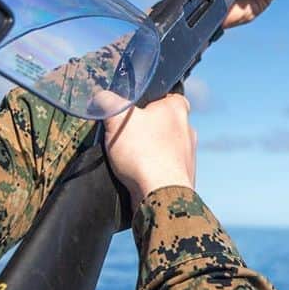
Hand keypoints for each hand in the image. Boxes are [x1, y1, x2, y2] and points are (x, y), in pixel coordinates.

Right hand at [100, 92, 196, 214]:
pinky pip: (166, 168)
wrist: (161, 195)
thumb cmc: (143, 152)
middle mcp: (188, 129)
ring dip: (150, 151)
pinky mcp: (185, 177)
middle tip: (126, 135)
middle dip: (146, 128)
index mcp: (177, 108)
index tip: (131, 110)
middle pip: (163, 122)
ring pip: (165, 146)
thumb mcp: (117, 119)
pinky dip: (154, 170)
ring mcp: (189, 155)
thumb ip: (107, 102)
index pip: (166, 95)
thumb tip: (100, 96)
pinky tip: (139, 175)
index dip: (147, 100)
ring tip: (130, 159)